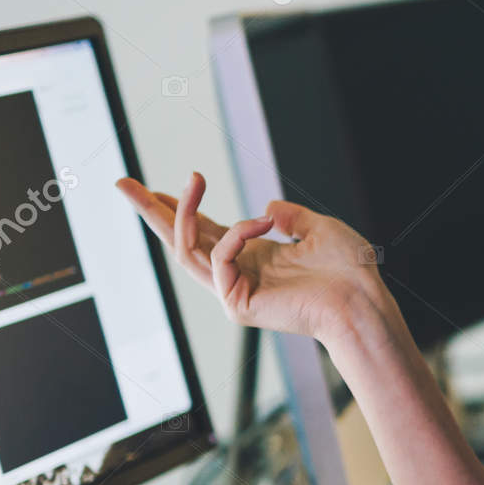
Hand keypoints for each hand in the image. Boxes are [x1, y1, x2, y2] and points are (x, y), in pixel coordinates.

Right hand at [116, 172, 390, 343]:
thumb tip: (266, 208)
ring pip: (186, 251)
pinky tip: (261, 223)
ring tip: (192, 179)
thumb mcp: (319, 229)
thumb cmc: (350, 271)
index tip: (159, 185)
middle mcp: (239, 275)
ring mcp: (234, 292)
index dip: (183, 208)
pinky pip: (220, 258)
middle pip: (181, 241)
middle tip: (121, 182)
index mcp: (254, 258)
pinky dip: (236, 235)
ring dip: (182, 212)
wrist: (362, 301)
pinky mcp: (237, 305)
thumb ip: (291, 217)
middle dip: (151, 211)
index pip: (206, 232)